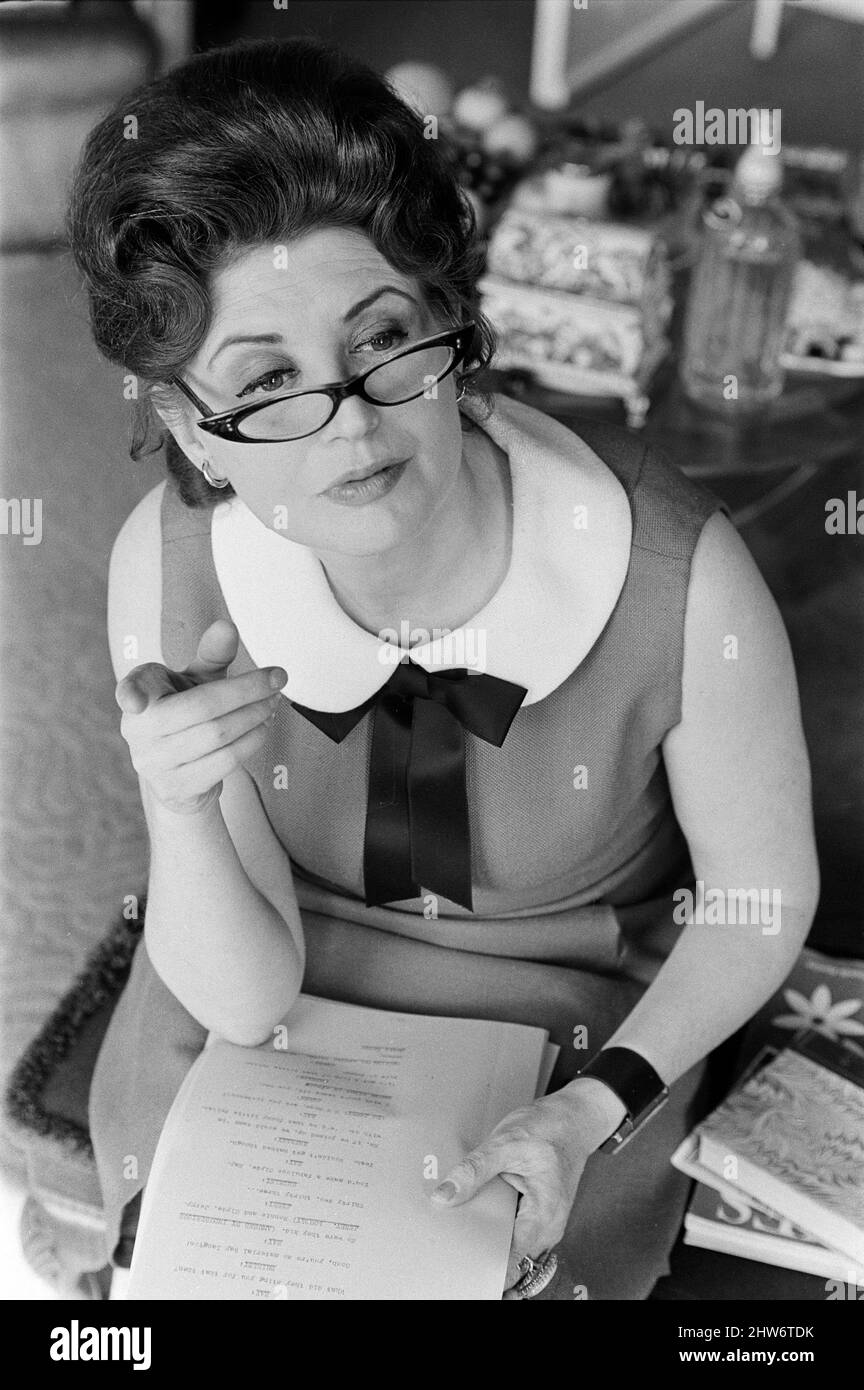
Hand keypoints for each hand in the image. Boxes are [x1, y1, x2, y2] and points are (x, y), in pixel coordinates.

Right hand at [115, 618, 287, 816]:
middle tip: (277, 682)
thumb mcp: (198, 681)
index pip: (132, 688)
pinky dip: (252, 741)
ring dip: (255, 716)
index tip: (135, 701)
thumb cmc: (189, 711)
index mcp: (140, 692)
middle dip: (247, 691)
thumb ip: (212, 654)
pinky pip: (225, 761)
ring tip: (273, 704)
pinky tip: (262, 728)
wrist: (182, 771)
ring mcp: (154, 763)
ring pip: (217, 735)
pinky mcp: (175, 788)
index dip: (131, 693)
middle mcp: (138, 729)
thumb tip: (228, 626)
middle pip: (201, 707)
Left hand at [431, 1080, 625, 1297]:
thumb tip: (443, 1196)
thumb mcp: (504, 1143)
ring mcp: (545, 1226)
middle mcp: (547, 1229)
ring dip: (487, 1245)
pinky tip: (478, 1217)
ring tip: (460, 1229)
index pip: (512, 1265)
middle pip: (510, 1263)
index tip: (459, 1267)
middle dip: (481, 1258)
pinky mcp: (538, 1219)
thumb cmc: (547, 1129)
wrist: (572, 1120)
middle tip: (450, 1246)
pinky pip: (515, 1237)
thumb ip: (473, 1171)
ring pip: (512, 1252)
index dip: (485, 1271)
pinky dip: (496, 1232)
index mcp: (542, 1215)